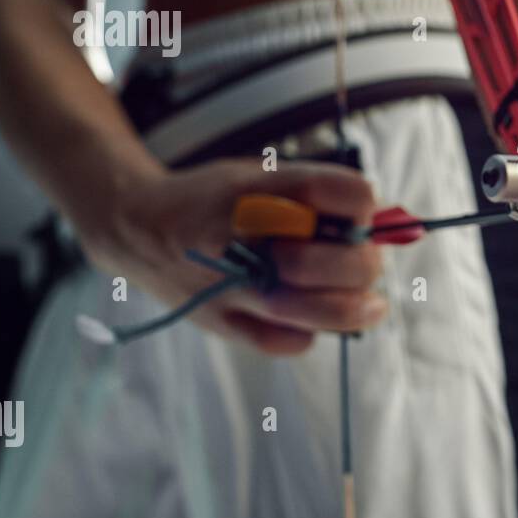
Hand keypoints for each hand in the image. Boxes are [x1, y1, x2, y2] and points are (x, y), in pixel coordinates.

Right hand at [80, 158, 387, 353]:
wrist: (136, 228)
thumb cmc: (216, 201)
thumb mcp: (260, 176)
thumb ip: (317, 194)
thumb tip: (381, 222)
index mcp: (249, 189)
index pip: (327, 191)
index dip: (359, 202)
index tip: (365, 208)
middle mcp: (235, 238)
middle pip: (324, 260)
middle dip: (362, 262)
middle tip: (371, 261)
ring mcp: (225, 286)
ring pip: (309, 309)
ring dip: (354, 307)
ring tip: (373, 305)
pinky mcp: (219, 323)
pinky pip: (285, 341)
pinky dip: (310, 331)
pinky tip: (312, 316)